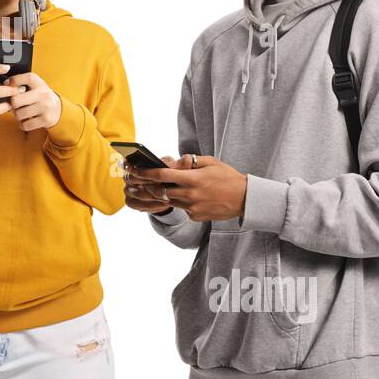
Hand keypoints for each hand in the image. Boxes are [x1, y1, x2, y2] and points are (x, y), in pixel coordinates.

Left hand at [7, 72, 60, 131]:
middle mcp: (43, 94)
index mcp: (40, 84)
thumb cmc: (40, 97)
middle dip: (13, 105)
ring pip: (19, 114)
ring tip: (23, 113)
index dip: (15, 80)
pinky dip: (23, 125)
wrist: (58, 110)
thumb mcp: (35, 86)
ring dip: (18, 116)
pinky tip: (27, 120)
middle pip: (16, 100)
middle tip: (16, 106)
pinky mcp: (46, 120)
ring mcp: (45, 107)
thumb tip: (5, 84)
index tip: (7, 84)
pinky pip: (25, 125)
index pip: (27, 78)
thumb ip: (22, 83)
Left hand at [124, 154, 247, 221]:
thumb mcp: (209, 162)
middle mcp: (190, 194)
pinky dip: (178, 200)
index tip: (133, 169)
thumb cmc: (227, 177)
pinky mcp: (195, 216)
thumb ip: (188, 161)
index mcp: (192, 178)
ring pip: (168, 200)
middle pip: (159, 190)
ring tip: (149, 186)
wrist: (245, 199)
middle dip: (144, 185)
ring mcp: (192, 207)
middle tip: (133, 180)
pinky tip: (182, 195)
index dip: (145, 172)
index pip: (162, 175)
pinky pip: (180, 207)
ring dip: (158, 194)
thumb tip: (170, 161)